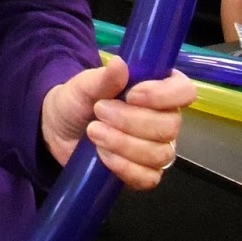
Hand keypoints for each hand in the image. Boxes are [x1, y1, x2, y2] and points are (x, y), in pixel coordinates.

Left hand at [40, 56, 196, 189]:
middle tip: (99, 111)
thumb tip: (120, 63)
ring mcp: (156, 148)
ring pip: (160, 153)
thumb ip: (103, 77)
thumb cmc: (76, 101)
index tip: (131, 95)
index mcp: (157, 89)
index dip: (163, 95)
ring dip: (123, 143)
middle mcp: (163, 119)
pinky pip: (149, 178)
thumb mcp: (83, 86)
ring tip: (93, 132)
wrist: (57, 131)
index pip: (184, 90)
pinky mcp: (144, 173)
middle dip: (131, 120)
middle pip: (170, 126)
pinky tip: (102, 155)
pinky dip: (124, 167)